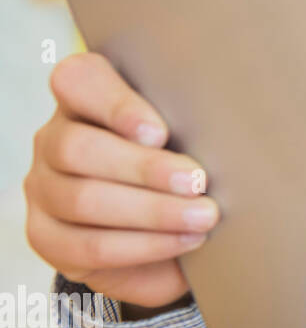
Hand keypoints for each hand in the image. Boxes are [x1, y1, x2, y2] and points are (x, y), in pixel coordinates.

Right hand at [23, 52, 219, 309]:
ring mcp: (44, 190)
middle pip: (77, 147)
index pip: (78, 80)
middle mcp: (54, 140)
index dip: (114, 104)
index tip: (160, 131)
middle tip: (197, 180)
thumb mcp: (190, 135)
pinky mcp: (49, 239)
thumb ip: (194, 117)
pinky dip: (144, 245)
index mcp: (84, 99)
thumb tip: (239, 116)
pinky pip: (88, 246)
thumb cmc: (184, 167)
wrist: (169, 235)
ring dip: (152, 211)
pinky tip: (186, 240)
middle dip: (143, 167)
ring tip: (204, 216)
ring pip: (83, 199)